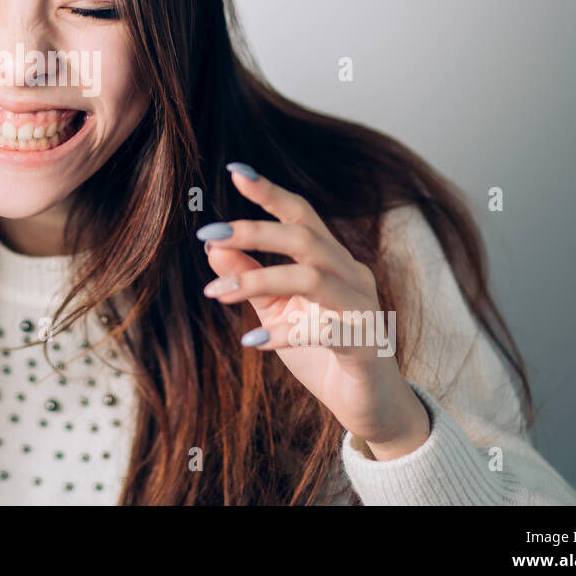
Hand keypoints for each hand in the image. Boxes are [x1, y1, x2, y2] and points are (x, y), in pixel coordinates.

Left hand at [198, 163, 429, 458]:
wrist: (365, 404)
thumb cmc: (320, 350)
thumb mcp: (276, 310)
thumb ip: (250, 278)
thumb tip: (213, 246)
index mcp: (331, 260)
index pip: (302, 215)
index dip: (270, 192)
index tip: (235, 171)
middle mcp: (351, 275)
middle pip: (306, 238)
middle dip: (255, 232)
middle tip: (210, 234)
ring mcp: (362, 308)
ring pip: (312, 278)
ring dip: (259, 281)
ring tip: (216, 293)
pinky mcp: (364, 345)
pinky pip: (325, 331)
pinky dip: (285, 333)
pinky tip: (253, 342)